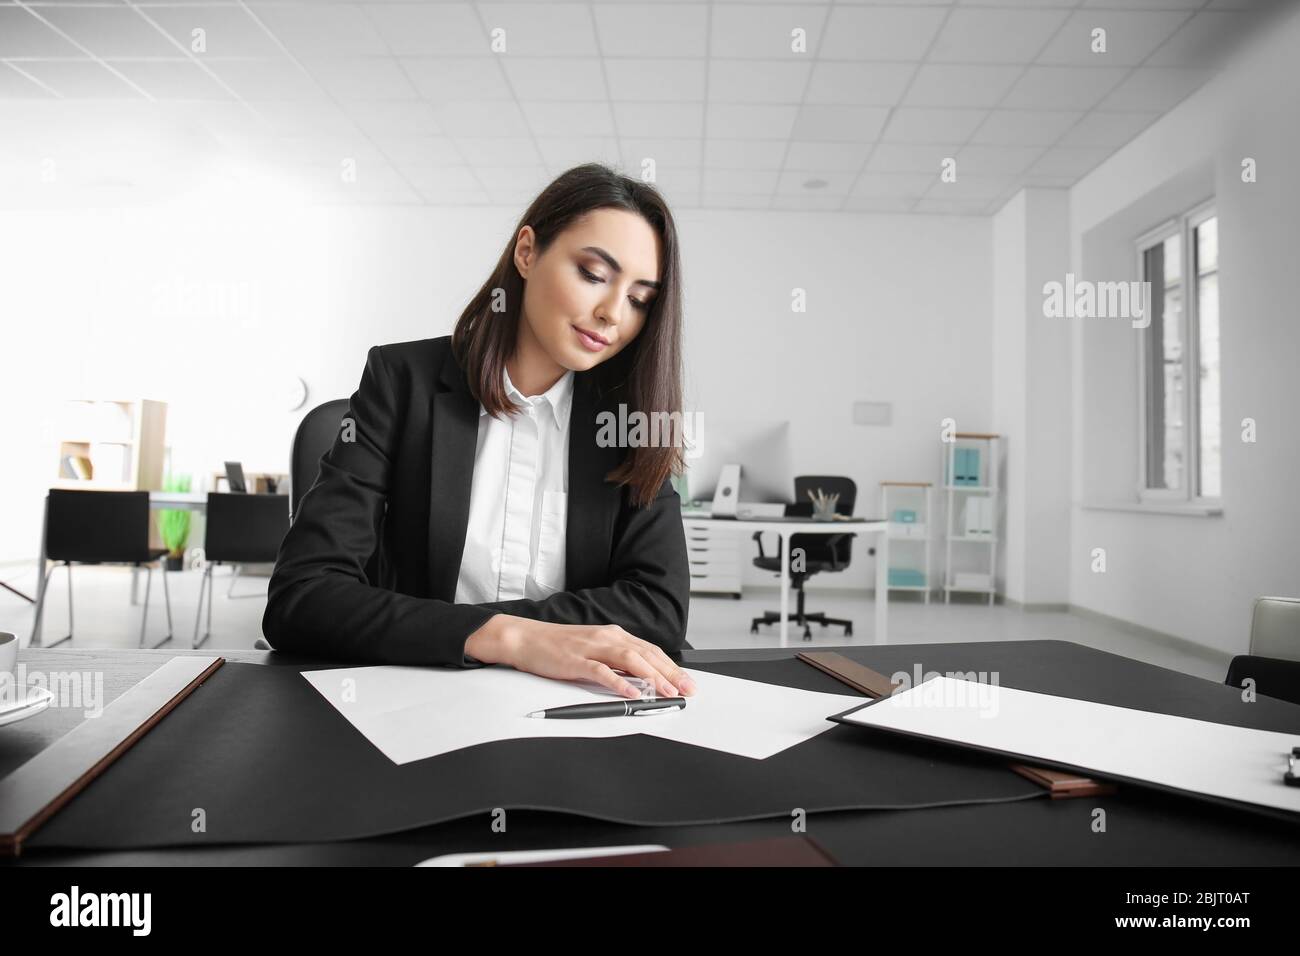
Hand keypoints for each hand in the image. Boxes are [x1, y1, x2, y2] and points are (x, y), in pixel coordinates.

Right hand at [465, 615, 697, 699]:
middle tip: (687, 690)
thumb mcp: (594, 648)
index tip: (687, 682)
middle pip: (647, 655)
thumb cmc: (559, 646)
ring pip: (630, 660)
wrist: (526, 638)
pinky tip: (631, 693)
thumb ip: (617, 660)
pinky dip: (619, 682)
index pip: (651, 650)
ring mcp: (592, 647)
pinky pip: (601, 671)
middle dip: (670, 674)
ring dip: (652, 678)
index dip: (672, 666)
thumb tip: (641, 677)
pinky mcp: (576, 660)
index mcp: (614, 634)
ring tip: (667, 692)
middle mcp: (607, 637)